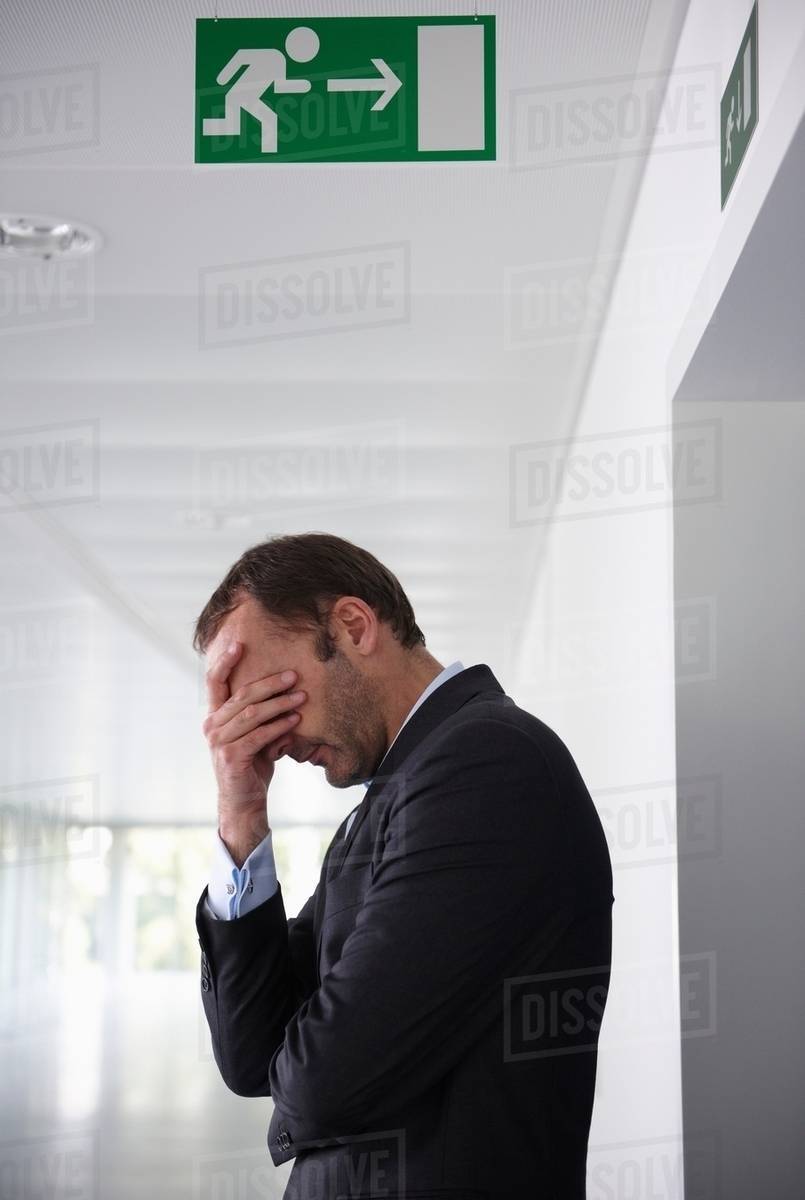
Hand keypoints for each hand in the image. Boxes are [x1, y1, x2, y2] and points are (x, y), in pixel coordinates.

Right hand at [202, 642, 305, 858]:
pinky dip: (279, 725)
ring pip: (252, 714)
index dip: (225, 661)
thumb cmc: (252, 765)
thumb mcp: (257, 735)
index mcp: (215, 717)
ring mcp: (219, 742)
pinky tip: (294, 719)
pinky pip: (259, 735)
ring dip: (279, 703)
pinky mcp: (231, 757)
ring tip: (302, 696)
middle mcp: (212, 726)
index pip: (214, 683)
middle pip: (242, 695)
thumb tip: (290, 692)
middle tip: (294, 675)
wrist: (244, 801)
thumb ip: (264, 716)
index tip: (240, 643)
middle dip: (270, 683)